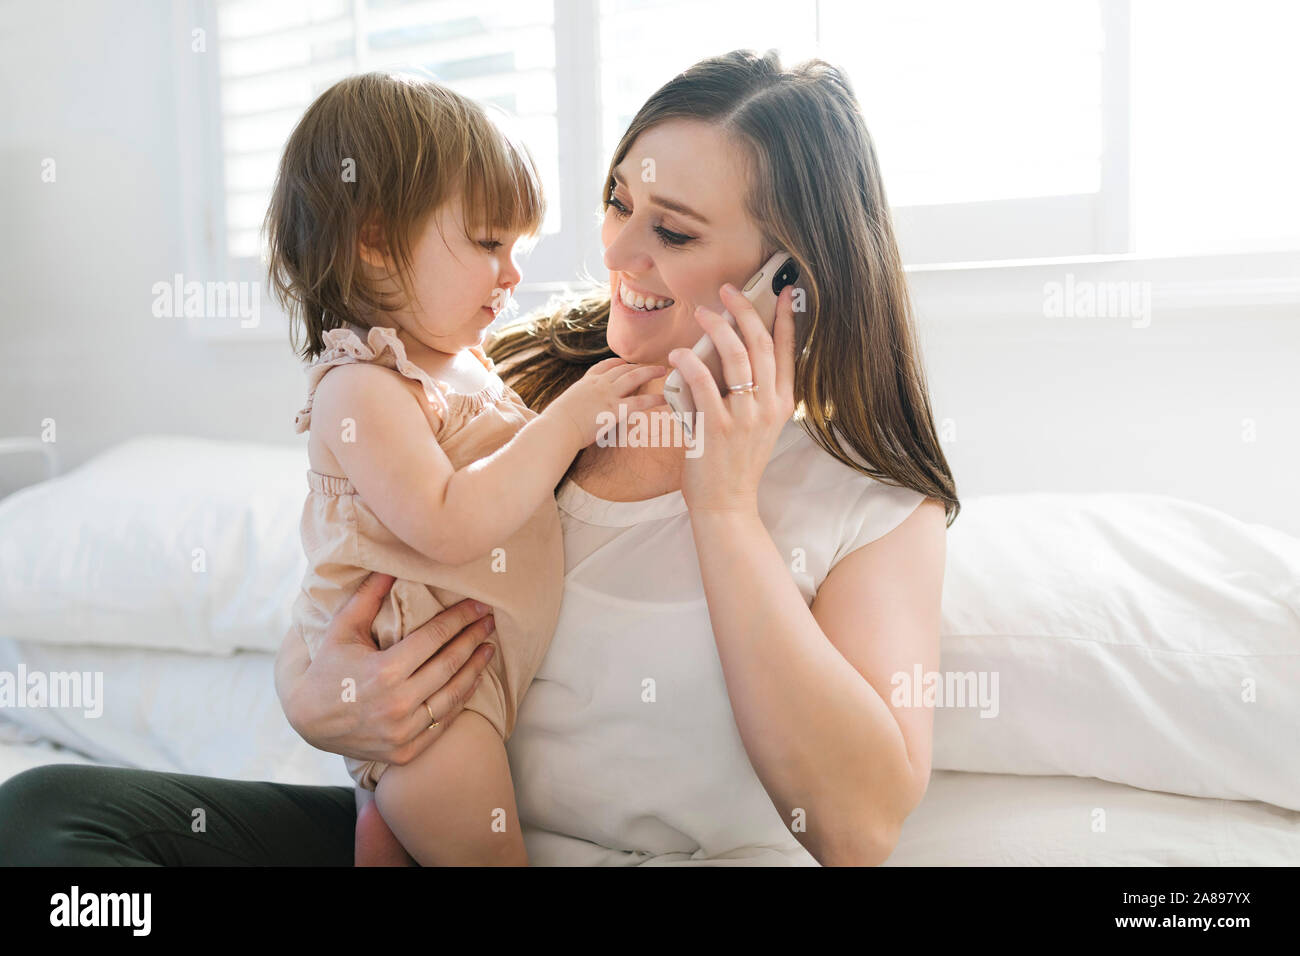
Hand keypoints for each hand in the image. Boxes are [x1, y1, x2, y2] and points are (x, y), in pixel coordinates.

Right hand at [275, 572, 496, 766]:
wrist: (307, 721)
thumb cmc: (328, 668)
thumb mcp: (342, 629)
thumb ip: (368, 597)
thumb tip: (391, 566)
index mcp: (385, 671)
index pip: (435, 637)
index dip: (460, 618)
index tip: (479, 606)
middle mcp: (398, 703)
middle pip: (450, 664)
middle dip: (474, 639)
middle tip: (490, 622)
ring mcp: (403, 731)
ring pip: (453, 695)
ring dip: (476, 669)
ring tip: (488, 649)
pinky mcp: (406, 750)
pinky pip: (443, 723)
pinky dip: (462, 700)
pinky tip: (473, 681)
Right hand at [545, 356, 666, 448]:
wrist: (558, 427)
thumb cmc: (556, 422)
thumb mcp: (564, 406)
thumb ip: (575, 404)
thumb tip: (572, 413)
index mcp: (585, 383)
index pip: (603, 367)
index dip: (616, 363)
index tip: (624, 362)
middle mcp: (599, 384)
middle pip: (623, 369)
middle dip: (638, 366)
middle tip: (651, 366)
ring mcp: (608, 395)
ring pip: (634, 377)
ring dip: (649, 372)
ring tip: (662, 371)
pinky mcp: (615, 409)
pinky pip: (640, 402)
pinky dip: (654, 398)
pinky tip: (664, 398)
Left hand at [666, 282, 796, 515]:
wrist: (727, 504)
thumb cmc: (736, 462)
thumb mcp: (758, 425)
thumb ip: (753, 392)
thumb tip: (735, 351)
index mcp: (782, 404)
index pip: (787, 352)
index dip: (784, 318)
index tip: (782, 291)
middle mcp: (767, 407)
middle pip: (761, 345)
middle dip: (746, 311)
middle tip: (729, 290)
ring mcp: (743, 417)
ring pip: (736, 358)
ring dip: (717, 328)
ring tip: (703, 313)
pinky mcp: (716, 427)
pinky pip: (703, 384)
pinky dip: (690, 363)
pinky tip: (679, 353)